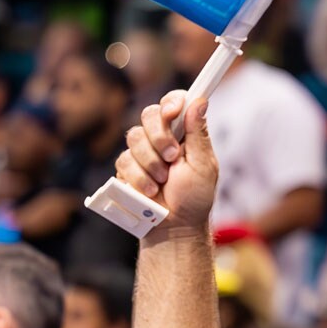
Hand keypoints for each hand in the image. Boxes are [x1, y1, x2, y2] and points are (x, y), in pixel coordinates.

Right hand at [118, 91, 217, 235]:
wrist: (174, 226)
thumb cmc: (194, 197)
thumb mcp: (203, 165)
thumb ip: (198, 134)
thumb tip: (200, 101)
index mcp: (183, 133)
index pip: (174, 103)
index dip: (171, 102)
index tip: (173, 112)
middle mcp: (161, 137)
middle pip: (149, 114)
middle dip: (159, 136)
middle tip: (171, 157)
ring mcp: (142, 152)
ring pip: (134, 137)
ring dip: (150, 162)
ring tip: (163, 181)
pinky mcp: (127, 167)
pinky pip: (123, 160)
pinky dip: (138, 177)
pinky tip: (149, 190)